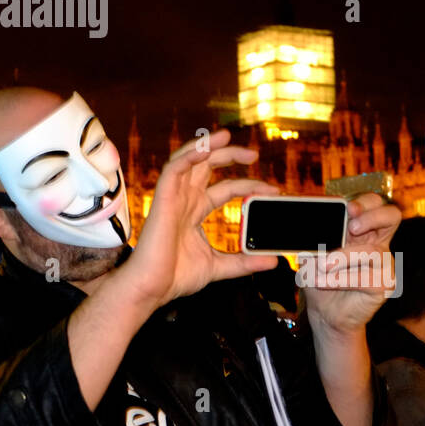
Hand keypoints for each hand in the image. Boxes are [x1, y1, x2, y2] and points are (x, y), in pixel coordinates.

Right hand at [115, 129, 279, 309]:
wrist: (152, 288)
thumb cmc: (175, 277)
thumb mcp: (219, 266)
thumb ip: (244, 262)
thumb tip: (272, 261)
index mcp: (195, 211)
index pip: (225, 189)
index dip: (247, 185)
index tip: (272, 191)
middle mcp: (185, 199)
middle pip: (208, 166)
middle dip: (230, 155)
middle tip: (254, 155)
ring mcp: (173, 197)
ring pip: (189, 159)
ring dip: (207, 145)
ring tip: (226, 137)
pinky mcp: (163, 198)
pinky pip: (174, 168)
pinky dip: (190, 155)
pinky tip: (205, 150)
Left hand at [300, 193, 400, 336]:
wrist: (324, 311)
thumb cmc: (319, 276)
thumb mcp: (311, 252)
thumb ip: (314, 238)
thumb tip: (307, 228)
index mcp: (363, 229)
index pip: (374, 204)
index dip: (365, 202)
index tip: (347, 208)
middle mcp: (378, 243)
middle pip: (392, 216)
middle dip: (372, 216)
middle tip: (352, 226)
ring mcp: (384, 265)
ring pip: (373, 252)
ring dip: (344, 257)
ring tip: (322, 264)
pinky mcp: (383, 286)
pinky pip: (367, 278)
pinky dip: (341, 279)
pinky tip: (323, 281)